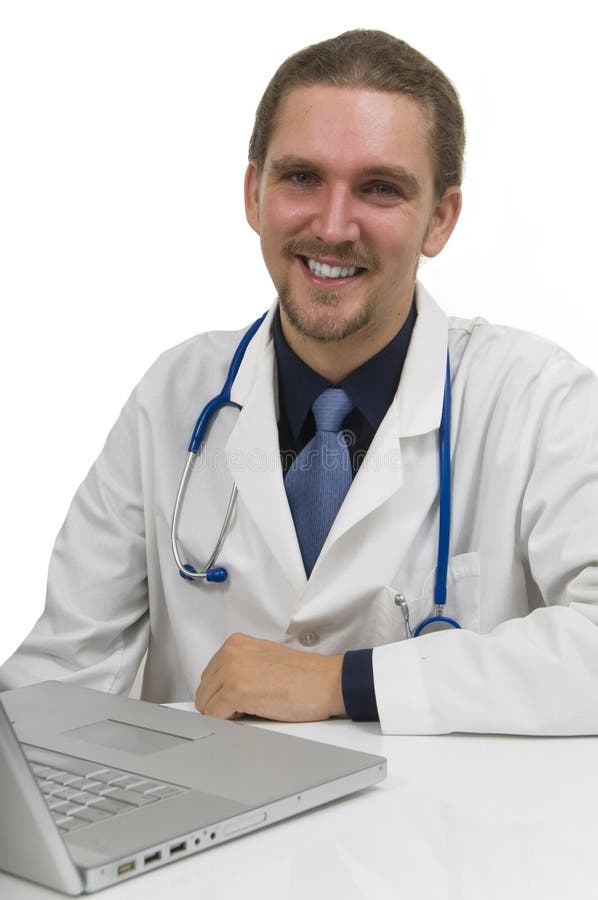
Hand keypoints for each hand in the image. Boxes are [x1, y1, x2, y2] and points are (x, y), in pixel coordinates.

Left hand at [194, 632, 345, 721]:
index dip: (223, 693)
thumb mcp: (263, 659)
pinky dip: (230, 722)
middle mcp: (230, 652)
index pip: (208, 677)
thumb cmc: (303, 676)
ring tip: (256, 706)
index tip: (241, 698)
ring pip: (206, 705)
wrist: (328, 682)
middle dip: (221, 704)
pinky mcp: (237, 690)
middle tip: (251, 705)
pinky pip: (215, 716)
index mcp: (235, 643)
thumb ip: (239, 667)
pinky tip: (254, 713)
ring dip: (227, 713)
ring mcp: (232, 670)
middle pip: (204, 691)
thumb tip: (218, 691)